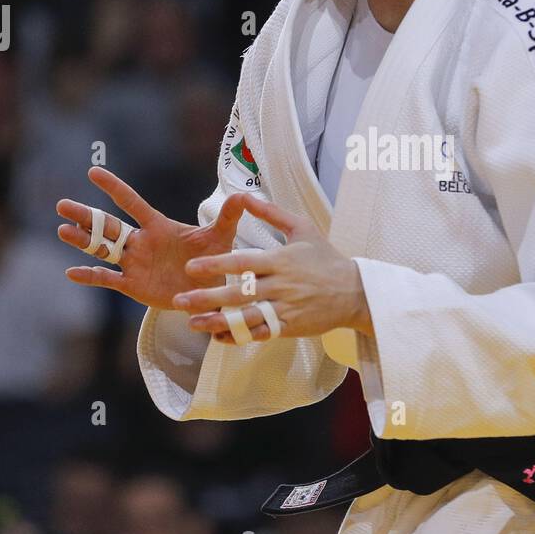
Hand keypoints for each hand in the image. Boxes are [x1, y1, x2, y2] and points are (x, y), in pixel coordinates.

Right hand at [57, 166, 251, 310]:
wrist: (210, 291)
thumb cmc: (213, 259)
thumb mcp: (221, 238)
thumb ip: (228, 217)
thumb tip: (244, 196)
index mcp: (158, 226)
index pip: (132, 203)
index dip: (114, 189)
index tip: (93, 173)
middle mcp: (141, 242)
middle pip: (108, 226)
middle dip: (86, 216)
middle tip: (62, 205)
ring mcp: (134, 263)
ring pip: (103, 250)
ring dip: (83, 241)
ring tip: (62, 231)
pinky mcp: (133, 285)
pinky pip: (108, 278)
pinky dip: (90, 276)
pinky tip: (70, 271)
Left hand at [172, 194, 373, 342]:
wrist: (354, 292)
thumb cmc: (326, 258)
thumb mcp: (303, 228)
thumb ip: (272, 213)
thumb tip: (247, 196)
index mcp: (280, 260)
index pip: (241, 262)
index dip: (215, 264)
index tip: (191, 267)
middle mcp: (280, 285)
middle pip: (237, 293)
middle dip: (206, 297)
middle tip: (180, 300)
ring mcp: (284, 308)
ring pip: (245, 318)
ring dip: (217, 321)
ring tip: (193, 324)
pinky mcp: (289, 327)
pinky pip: (259, 333)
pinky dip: (238, 336)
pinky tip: (219, 336)